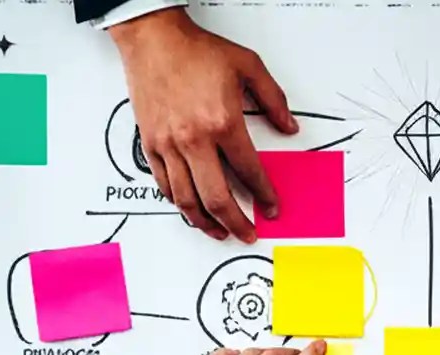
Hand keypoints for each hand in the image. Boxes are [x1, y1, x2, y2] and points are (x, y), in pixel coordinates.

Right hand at [109, 8, 298, 241]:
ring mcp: (169, 144)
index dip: (264, 195)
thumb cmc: (196, 50)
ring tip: (219, 230)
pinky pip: (165, 184)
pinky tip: (190, 208)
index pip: (249, 172)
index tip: (271, 207)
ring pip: (187, 198)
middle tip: (247, 232)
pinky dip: (179, 202)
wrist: (154, 38)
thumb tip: (288, 126)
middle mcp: (194, 139)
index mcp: (222, 122)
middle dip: (236, 222)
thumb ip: (273, 99)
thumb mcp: (248, 66)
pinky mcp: (151, 144)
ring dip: (205, 221)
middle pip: (217, 197)